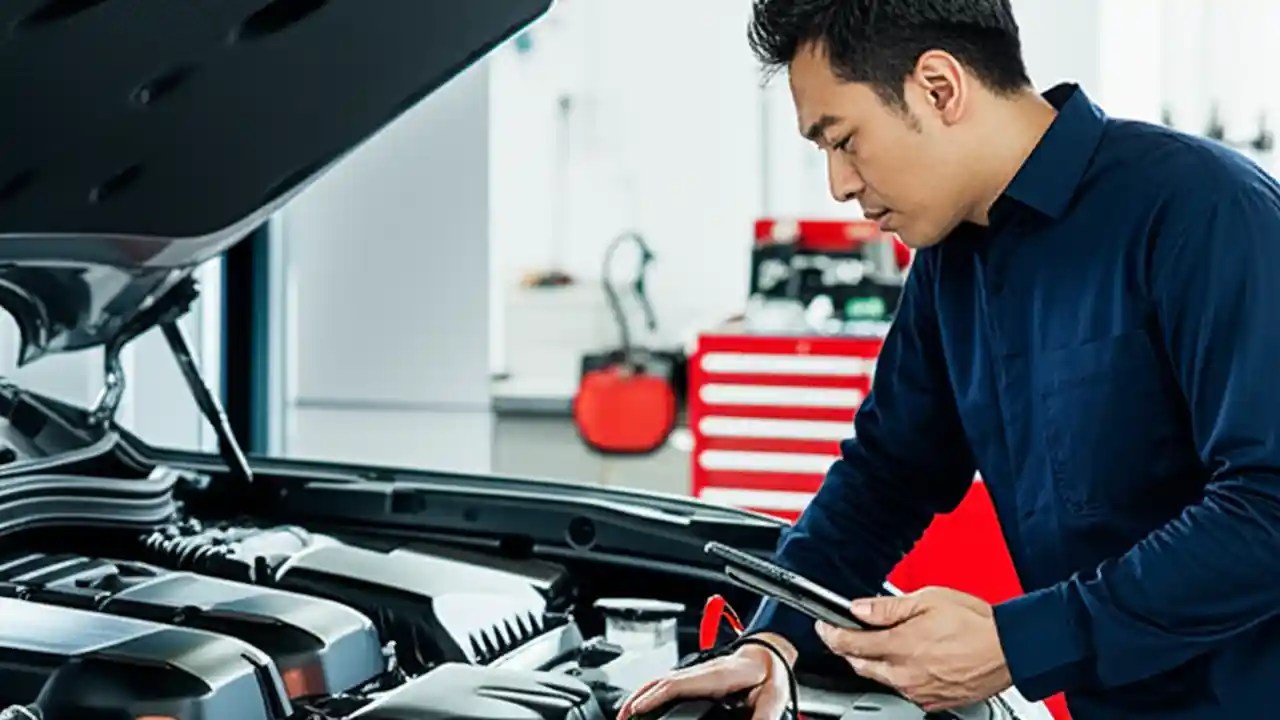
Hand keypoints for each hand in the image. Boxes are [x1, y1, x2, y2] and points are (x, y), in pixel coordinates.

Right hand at [616, 633, 795, 719]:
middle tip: (623, 718)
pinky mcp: (698, 678)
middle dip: (638, 699)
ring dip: (641, 696)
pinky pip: (668, 685)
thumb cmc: (771, 670)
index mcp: (718, 675)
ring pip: (661, 682)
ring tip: (626, 715)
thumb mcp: (774, 697)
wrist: (771, 652)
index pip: (678, 684)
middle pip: (661, 682)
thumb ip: (764, 716)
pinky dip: (651, 694)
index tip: (638, 709)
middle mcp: (703, 672)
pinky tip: (646, 706)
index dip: (655, 696)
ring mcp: (698, 673)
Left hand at [815, 587, 1011, 711]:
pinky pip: (902, 689)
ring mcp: (917, 691)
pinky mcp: (931, 701)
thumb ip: (888, 606)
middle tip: (845, 633)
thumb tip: (859, 608)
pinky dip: (896, 674)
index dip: (831, 634)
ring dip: (872, 662)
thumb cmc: (975, 623)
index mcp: (900, 646)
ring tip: (882, 642)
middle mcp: (904, 673)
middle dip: (847, 649)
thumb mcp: (928, 599)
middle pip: (859, 665)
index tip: (824, 627)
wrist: (1009, 650)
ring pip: (880, 678)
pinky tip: (907, 660)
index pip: (850, 644)